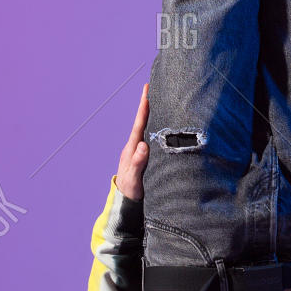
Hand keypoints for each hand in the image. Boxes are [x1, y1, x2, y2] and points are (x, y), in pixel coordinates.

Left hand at [115, 84, 149, 201]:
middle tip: (153, 86)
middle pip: (143, 121)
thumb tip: (143, 145)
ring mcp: (141, 151)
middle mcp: (136, 146)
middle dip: (148, 105)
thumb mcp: (134, 179)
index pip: (139, 124)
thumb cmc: (130, 191)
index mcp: (132, 148)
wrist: (127, 203)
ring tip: (160, 99)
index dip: (143, 108)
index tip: (146, 91)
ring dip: (154, 114)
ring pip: (148, 128)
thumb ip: (138, 163)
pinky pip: (152, 137)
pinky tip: (164, 122)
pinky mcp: (147, 156)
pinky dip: (158, 127)